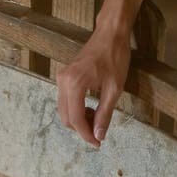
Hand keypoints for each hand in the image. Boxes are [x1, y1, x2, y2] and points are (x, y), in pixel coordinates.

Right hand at [56, 23, 131, 145]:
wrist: (110, 33)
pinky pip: (66, 101)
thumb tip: (98, 135)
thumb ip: (104, 114)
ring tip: (97, 118)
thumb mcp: (114, 88)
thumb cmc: (115, 56)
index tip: (97, 143)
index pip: (75, 119)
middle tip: (99, 132)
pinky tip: (91, 108)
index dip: (86, 134)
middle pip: (66, 118)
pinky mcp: (64, 77)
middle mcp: (63, 82)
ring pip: (64, 111)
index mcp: (74, 84)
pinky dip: (77, 109)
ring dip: (79, 119)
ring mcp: (61, 79)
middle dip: (81, 129)